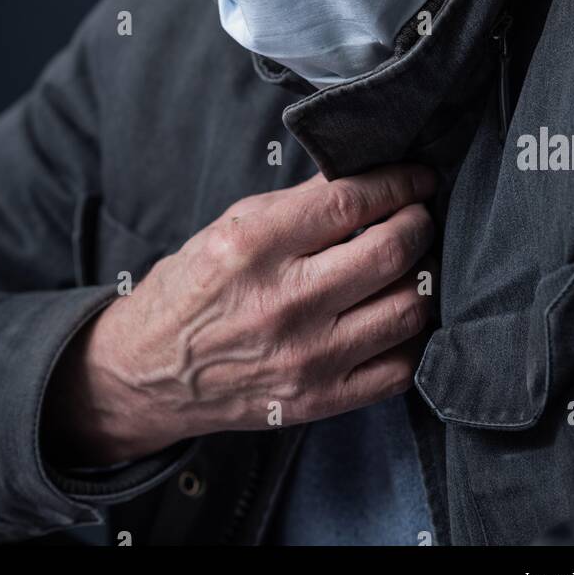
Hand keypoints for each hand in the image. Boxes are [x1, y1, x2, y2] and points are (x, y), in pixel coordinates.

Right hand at [42, 163, 435, 465]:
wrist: (151, 373)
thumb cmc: (191, 290)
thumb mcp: (230, 226)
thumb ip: (298, 203)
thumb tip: (361, 174)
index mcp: (255, 247)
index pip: (350, 203)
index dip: (396, 184)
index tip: (416, 177)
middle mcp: (284, 303)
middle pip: (390, 252)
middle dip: (418, 223)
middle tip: (419, 214)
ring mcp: (307, 358)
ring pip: (406, 308)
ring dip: (422, 276)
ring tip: (414, 262)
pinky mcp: (320, 400)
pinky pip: (398, 367)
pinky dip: (411, 334)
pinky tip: (398, 312)